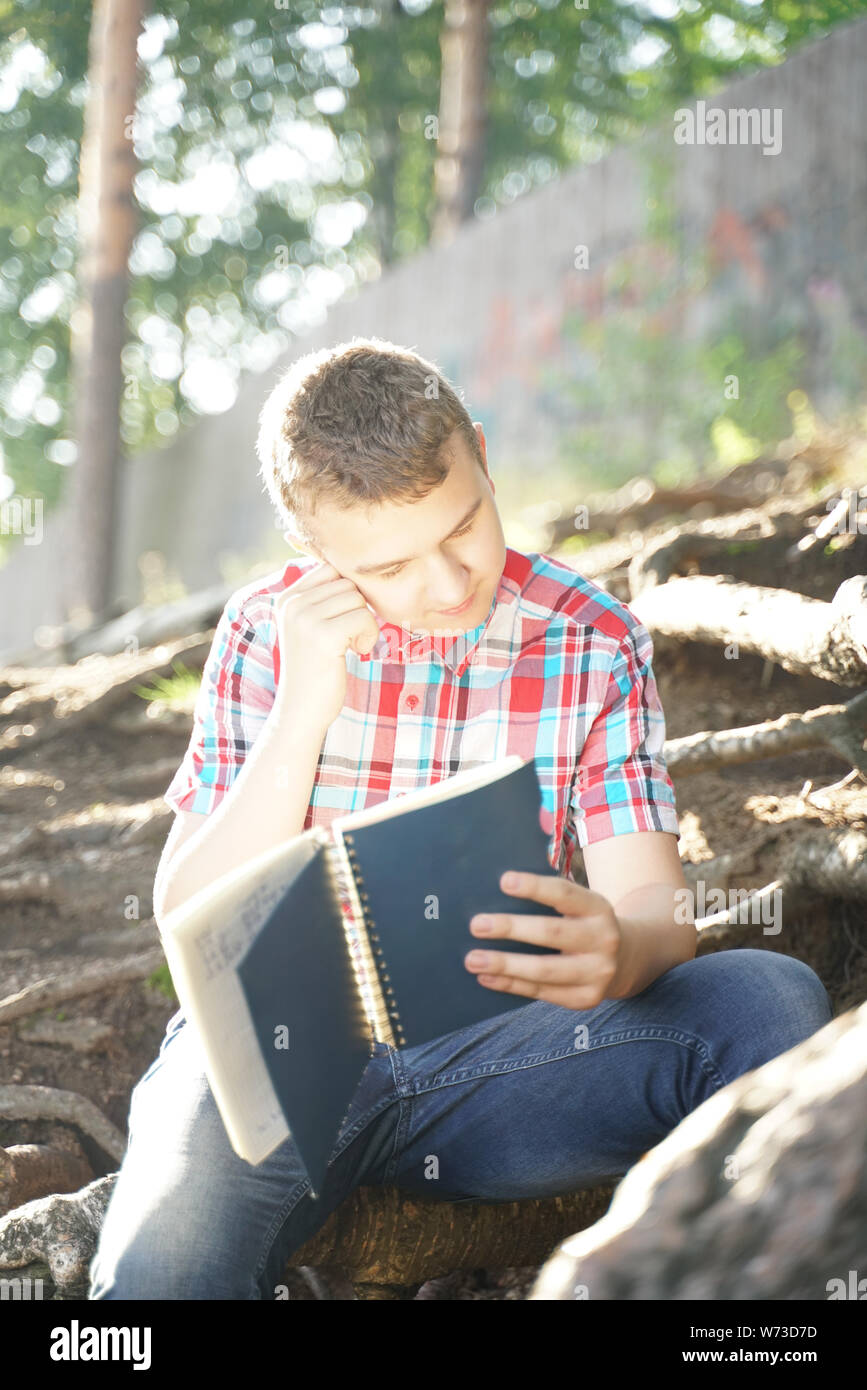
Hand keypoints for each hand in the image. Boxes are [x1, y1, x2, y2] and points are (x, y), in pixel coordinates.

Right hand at [272, 561, 380, 727]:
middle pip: (348, 583)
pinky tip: (356, 653)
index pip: (331, 569)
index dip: (348, 593)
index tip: (344, 621)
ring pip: (358, 598)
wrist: (301, 710)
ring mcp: (305, 618)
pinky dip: (369, 636)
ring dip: (364, 624)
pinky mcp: (323, 635)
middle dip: (358, 610)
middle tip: (348, 638)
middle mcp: (292, 603)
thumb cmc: (315, 668)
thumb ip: (323, 597)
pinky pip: (364, 617)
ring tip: (350, 646)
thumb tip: (353, 566)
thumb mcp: (310, 626)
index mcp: (287, 597)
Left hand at [464, 870, 623, 1009]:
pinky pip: (542, 992)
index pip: (564, 894)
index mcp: (598, 908)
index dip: (534, 887)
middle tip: (477, 925)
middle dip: (511, 928)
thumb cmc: (583, 924)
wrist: (626, 960)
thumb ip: (550, 901)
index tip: (503, 881)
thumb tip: (494, 898)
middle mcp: (603, 939)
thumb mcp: (580, 906)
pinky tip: (488, 978)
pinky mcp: (586, 998)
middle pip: (552, 932)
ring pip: (544, 969)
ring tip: (472, 959)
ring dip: (504, 965)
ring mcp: (598, 972)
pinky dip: (511, 985)